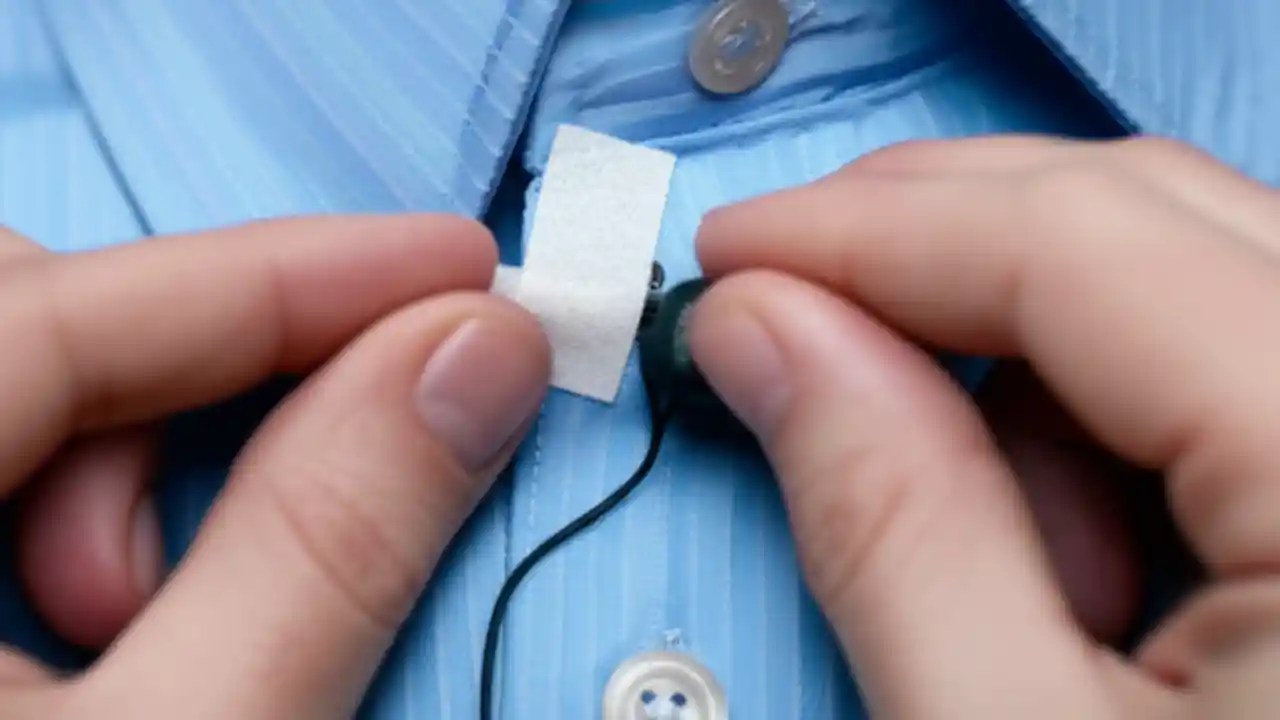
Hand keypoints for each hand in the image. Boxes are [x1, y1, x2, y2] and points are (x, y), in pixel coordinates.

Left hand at [0, 216, 548, 717]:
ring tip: (159, 638)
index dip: (285, 276)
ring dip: (117, 481)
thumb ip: (323, 546)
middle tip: (275, 533)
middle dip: (178, 394)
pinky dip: (68, 522)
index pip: (55, 303)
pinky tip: (106, 633)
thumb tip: (474, 356)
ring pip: (10, 387)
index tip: (457, 276)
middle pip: (26, 316)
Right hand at [690, 136, 1279, 718]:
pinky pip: (1249, 365)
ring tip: (1009, 558)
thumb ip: (894, 528)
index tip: (736, 256)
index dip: (871, 229)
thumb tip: (768, 333)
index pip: (1083, 242)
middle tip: (796, 306)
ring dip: (1046, 378)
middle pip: (1154, 216)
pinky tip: (1100, 566)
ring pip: (1199, 281)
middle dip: (941, 255)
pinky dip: (1131, 432)